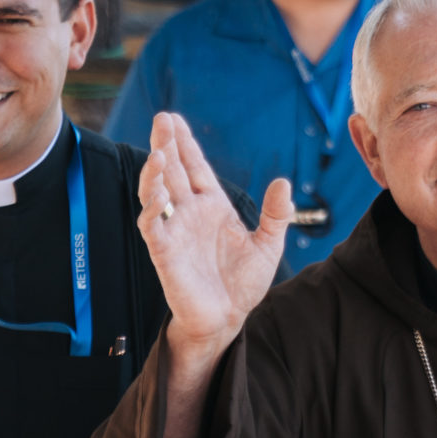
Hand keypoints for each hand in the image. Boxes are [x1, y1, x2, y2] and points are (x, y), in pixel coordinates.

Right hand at [139, 112, 295, 365]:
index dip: (186, 145)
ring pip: (157, 193)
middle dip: (166, 145)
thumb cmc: (243, 284)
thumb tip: (283, 182)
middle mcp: (190, 214)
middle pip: (173, 172)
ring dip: (155, 171)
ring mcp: (175, 231)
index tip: (175, 120)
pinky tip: (159, 192)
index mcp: (213, 207)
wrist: (227, 319)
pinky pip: (153, 225)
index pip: (196, 168)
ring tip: (158, 150)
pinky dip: (153, 208)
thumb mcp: (268, 245)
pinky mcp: (164, 252)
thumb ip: (276, 215)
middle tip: (161, 118)